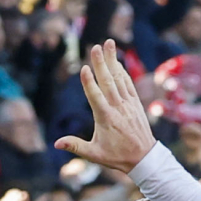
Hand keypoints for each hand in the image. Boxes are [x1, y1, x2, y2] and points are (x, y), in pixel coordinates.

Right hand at [52, 42, 158, 176]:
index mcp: (106, 118)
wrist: (144, 157)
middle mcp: (118, 108)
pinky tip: (117, 60)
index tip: (84, 68)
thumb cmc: (117, 156)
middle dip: (101, 63)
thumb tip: (56, 143)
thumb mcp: (95, 155)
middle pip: (108, 82)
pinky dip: (122, 70)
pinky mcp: (135, 102)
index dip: (89, 82)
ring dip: (113, 60)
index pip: (96, 97)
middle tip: (96, 46)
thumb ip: (76, 147)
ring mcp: (128, 103)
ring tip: (108, 43)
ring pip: (119, 78)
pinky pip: (127, 83)